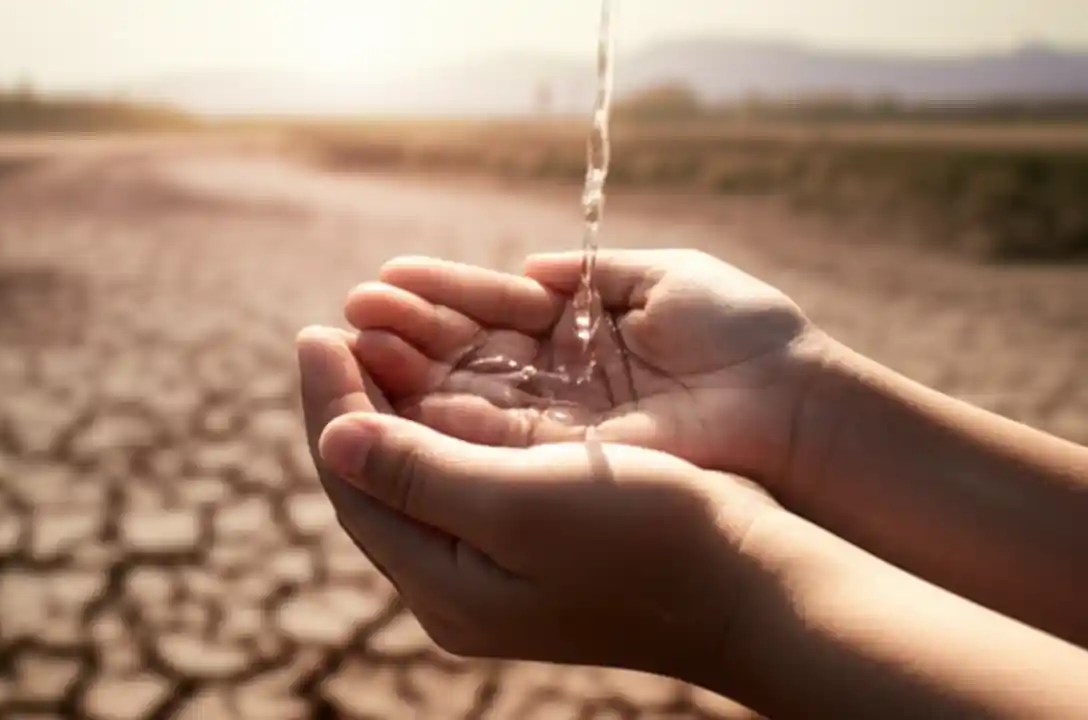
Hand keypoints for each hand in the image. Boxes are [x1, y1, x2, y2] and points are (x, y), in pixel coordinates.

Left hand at [299, 326, 780, 680]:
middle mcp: (456, 583)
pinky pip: (462, 469)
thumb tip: (331, 435)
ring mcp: (495, 565)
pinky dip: (442, 417)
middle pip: (376, 478)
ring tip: (373, 336)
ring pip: (417, 469)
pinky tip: (443, 379)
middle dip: (352, 398)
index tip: (316, 330)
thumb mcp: (517, 504)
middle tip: (334, 326)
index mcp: (441, 586)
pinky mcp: (533, 540)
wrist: (750, 584)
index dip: (328, 403)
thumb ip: (417, 471)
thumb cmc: (645, 541)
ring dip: (393, 400)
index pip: (352, 483)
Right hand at [344, 250, 830, 485]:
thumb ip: (595, 274)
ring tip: (350, 345)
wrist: (798, 409)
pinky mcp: (564, 471)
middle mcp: (560, 387)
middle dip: (406, 335)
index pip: (492, 313)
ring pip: (463, 402)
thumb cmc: (748, 338)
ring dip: (406, 376)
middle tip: (349, 311)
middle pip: (465, 359)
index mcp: (582, 335)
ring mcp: (559, 432)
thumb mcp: (671, 279)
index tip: (385, 277)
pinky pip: (488, 445)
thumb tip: (530, 267)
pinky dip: (437, 422)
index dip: (440, 295)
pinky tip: (391, 395)